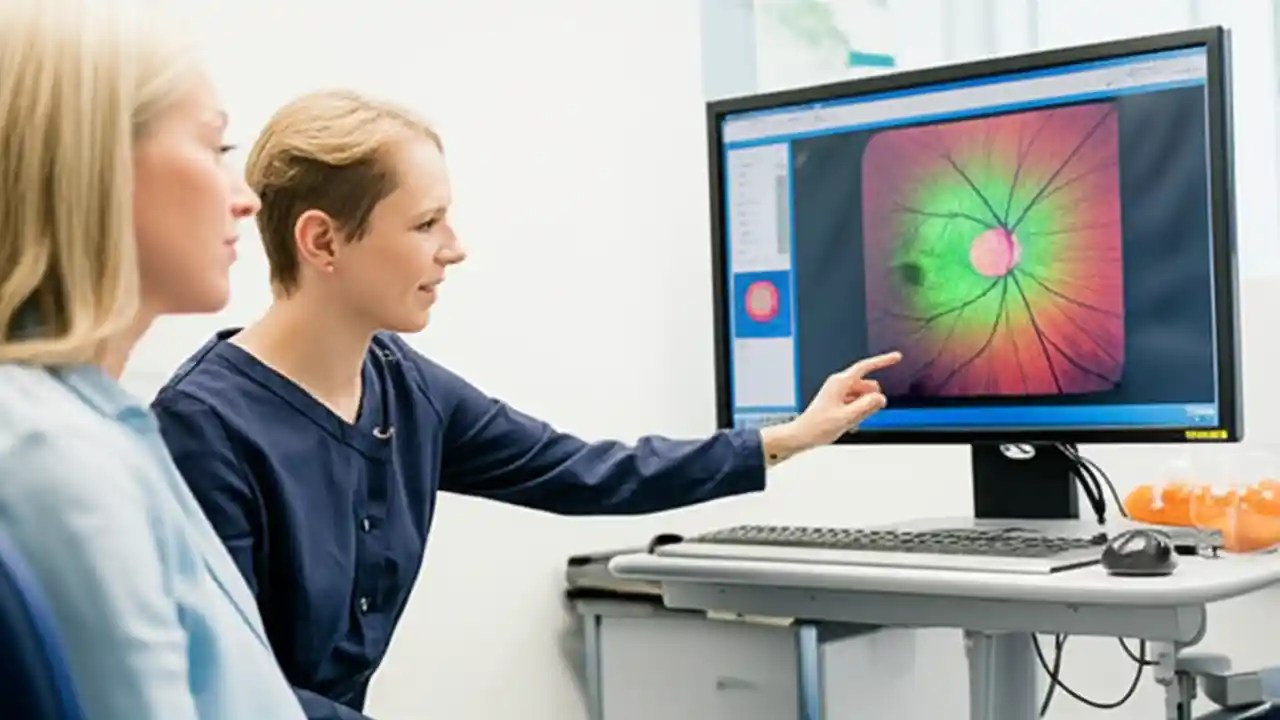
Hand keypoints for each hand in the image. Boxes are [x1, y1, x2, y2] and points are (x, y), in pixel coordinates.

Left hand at [760, 351, 901, 464]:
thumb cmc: (818, 426)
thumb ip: (866, 407)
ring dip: (863, 408)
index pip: (866, 366)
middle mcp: (839, 384)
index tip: (897, 357)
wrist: (802, 435)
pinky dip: (857, 412)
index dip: (883, 361)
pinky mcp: (838, 401)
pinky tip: (848, 424)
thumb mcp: (846, 418)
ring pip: (863, 395)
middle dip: (870, 399)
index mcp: (840, 383)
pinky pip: (856, 403)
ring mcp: (838, 392)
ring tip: (849, 422)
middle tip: (858, 416)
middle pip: (867, 385)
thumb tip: (880, 398)